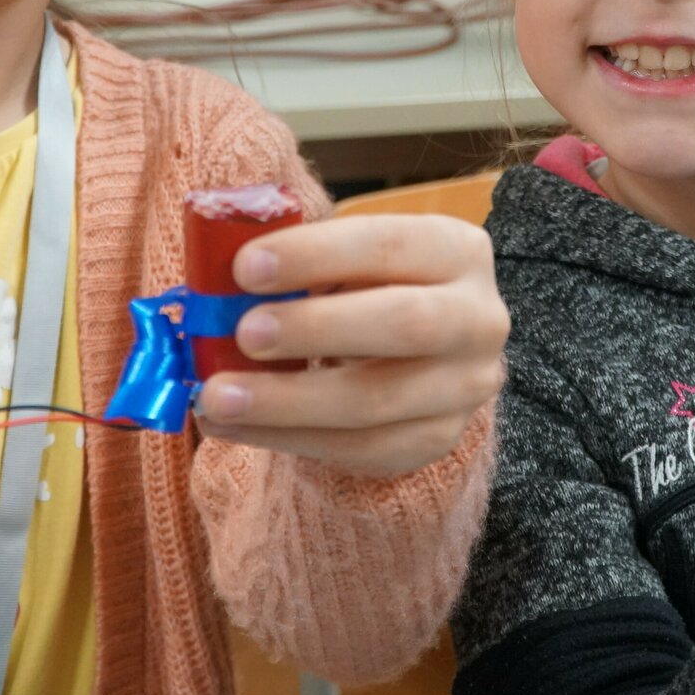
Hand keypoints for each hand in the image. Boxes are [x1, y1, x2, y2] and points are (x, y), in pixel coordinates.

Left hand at [193, 215, 508, 476]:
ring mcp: (466, 387)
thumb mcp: (349, 259)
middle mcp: (478, 318)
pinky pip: (361, 450)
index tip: (245, 266)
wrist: (421, 354)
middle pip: (404, 324)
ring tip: (216, 397)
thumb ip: (301, 262)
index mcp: (457, 250)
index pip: (389, 245)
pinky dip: (289, 439)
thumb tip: (217, 282)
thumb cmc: (368, 288)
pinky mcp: (437, 439)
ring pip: (377, 402)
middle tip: (243, 333)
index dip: (317, 254)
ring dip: (287, 401)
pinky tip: (237, 427)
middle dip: (315, 328)